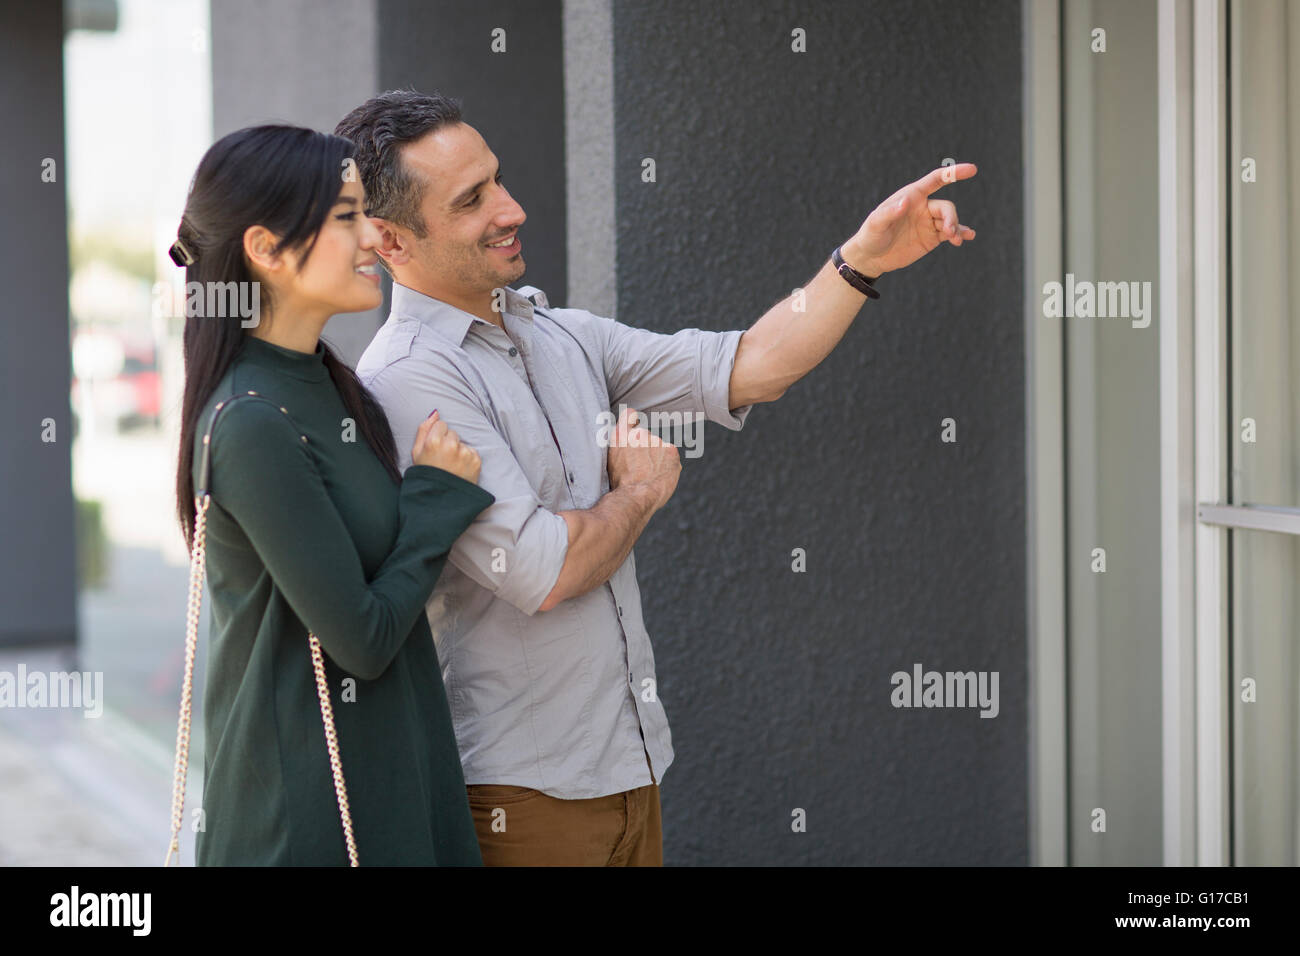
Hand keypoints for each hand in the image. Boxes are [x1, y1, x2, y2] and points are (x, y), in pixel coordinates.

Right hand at [411, 410, 481, 483]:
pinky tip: (459, 469)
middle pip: (452, 433)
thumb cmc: (426, 474)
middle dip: (448, 442)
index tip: (435, 448)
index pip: (441, 424)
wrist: (440, 498)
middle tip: (443, 459)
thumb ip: (424, 429)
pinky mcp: (475, 461)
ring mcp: (465, 453)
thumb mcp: (416, 452)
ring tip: (451, 466)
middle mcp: (451, 445)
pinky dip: (467, 459)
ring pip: (462, 443)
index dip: (437, 436)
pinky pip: (471, 451)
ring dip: (458, 451)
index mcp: (433, 442)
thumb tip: (435, 412)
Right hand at [606, 405, 680, 509]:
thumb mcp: (611, 460)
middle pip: (646, 438)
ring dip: (657, 458)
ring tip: (649, 475)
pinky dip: (668, 465)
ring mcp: (656, 440)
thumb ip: (620, 445)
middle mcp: (639, 433)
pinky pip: (671, 456)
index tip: (635, 424)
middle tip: (640, 468)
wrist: (635, 496)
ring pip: (659, 448)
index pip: (629, 415)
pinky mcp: (671, 450)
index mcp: (621, 435)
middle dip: (645, 450)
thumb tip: (626, 441)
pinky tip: (660, 476)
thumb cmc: (620, 484)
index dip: (633, 420)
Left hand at [842, 162, 977, 277]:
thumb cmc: (871, 235)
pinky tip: (968, 236)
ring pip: (950, 220)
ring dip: (956, 228)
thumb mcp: (875, 224)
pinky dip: (961, 234)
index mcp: (912, 196)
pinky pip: (951, 233)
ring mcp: (929, 222)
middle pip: (946, 207)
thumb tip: (905, 201)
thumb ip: (889, 213)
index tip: (972, 169)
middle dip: (951, 218)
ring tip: (956, 239)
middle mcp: (923, 207)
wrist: (872, 257)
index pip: (936, 180)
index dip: (953, 173)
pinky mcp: (932, 238)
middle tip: (949, 233)